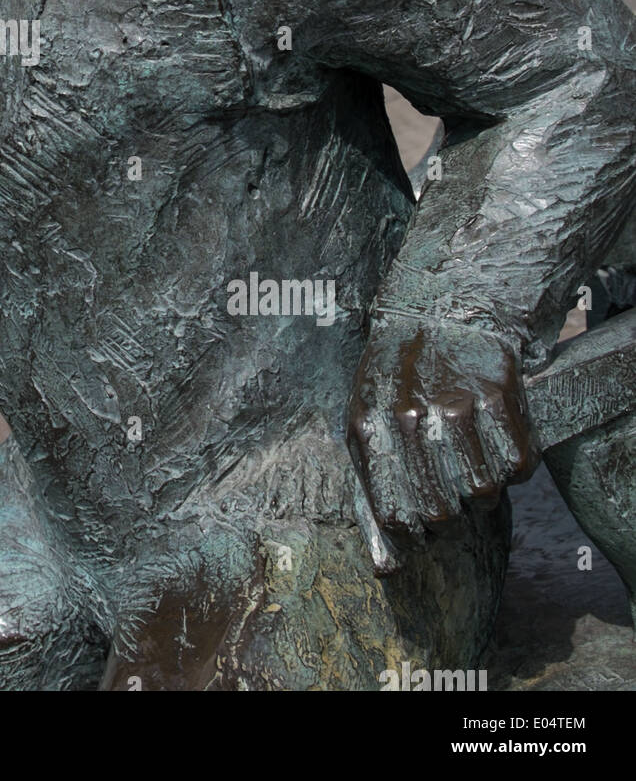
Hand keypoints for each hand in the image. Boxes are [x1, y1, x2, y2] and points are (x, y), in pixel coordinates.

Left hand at [348, 317, 536, 536]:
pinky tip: (493, 444)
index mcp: (370, 426)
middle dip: (448, 518)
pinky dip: (512, 467)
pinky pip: (518, 466)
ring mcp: (456, 404)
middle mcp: (410, 417)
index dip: (414, 535)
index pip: (396, 516)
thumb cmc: (393, 382)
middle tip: (448, 494)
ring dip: (482, 492)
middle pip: (442, 514)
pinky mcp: (497, 395)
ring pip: (484, 494)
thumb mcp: (365, 424)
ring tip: (468, 465)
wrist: (434, 314)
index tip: (422, 527)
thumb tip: (387, 569)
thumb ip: (372, 493)